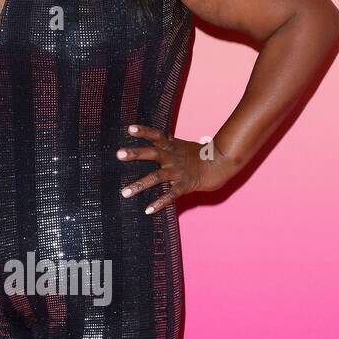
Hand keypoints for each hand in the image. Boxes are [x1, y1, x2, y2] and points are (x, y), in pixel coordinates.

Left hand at [116, 123, 230, 215]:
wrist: (220, 164)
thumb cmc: (199, 155)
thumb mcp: (182, 145)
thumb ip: (167, 142)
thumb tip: (155, 137)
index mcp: (172, 147)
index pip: (156, 135)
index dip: (144, 131)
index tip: (130, 129)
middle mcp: (172, 157)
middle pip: (152, 153)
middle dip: (135, 154)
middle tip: (118, 154)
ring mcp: (178, 172)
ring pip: (156, 178)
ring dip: (139, 185)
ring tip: (124, 193)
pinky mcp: (184, 186)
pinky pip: (170, 195)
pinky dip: (159, 203)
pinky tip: (148, 210)